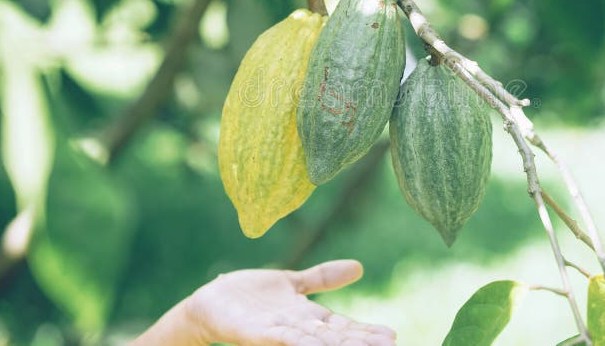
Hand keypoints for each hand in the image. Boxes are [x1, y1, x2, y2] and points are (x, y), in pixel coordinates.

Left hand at [134, 260, 396, 345]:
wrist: (211, 303)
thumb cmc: (251, 297)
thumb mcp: (293, 284)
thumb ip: (323, 278)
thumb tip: (359, 267)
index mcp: (307, 318)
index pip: (343, 327)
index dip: (366, 333)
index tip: (393, 336)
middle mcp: (296, 329)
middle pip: (333, 338)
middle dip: (360, 343)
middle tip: (389, 345)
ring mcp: (275, 333)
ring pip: (311, 341)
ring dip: (335, 345)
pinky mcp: (253, 332)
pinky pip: (278, 338)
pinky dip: (296, 340)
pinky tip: (311, 341)